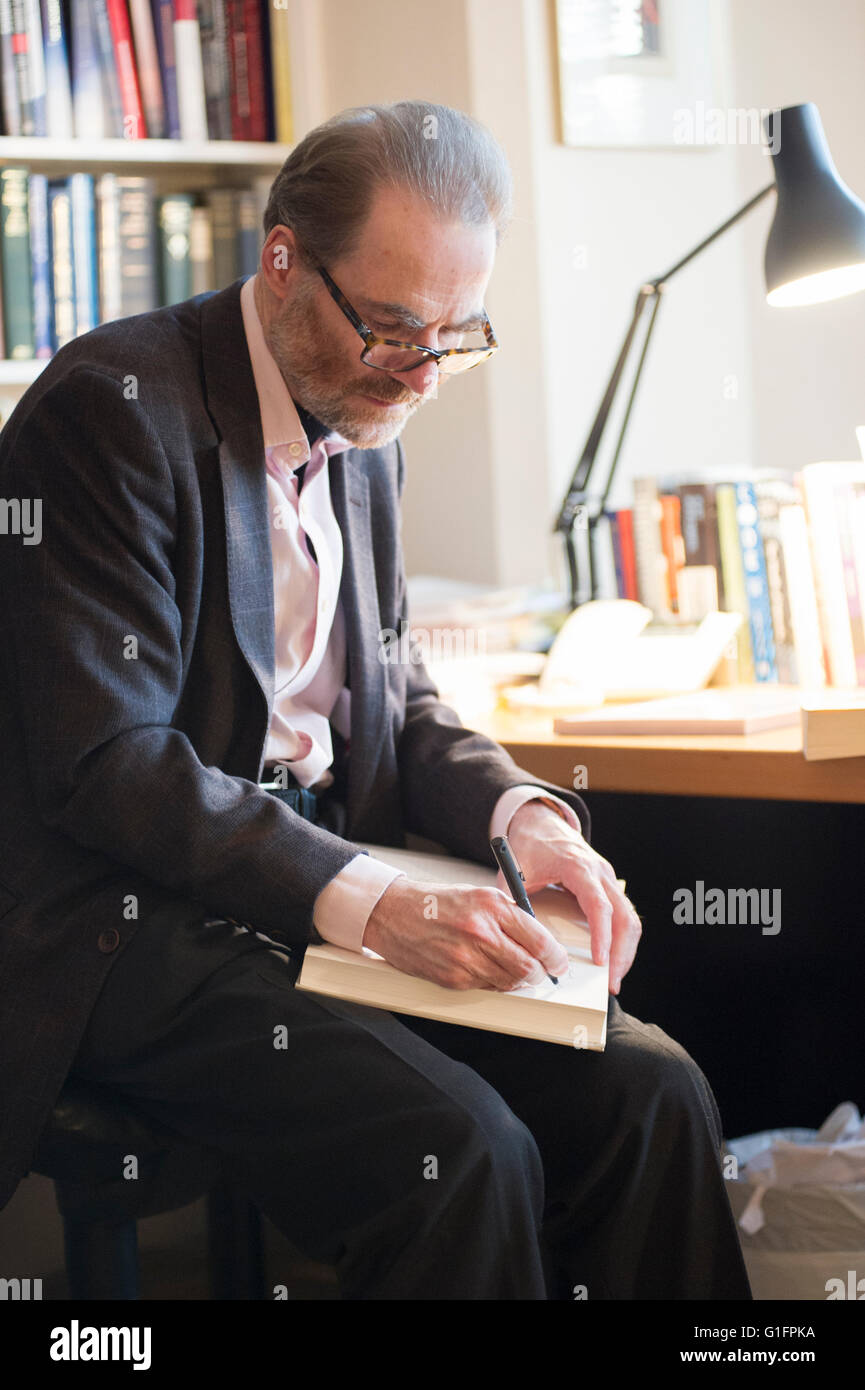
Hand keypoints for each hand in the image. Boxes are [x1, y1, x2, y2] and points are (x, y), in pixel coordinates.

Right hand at [362, 876, 569, 990]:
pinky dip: (494, 983)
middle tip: (543, 972)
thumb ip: (510, 916)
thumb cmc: (437, 903)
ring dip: (518, 980)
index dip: (556, 956)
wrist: (393, 913)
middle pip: (529, 967)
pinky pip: (487, 987)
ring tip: (514, 970)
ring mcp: (466, 958)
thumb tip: (539, 941)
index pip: (539, 939)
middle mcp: (481, 932)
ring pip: (511, 982)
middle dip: (541, 973)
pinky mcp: (453, 977)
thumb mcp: (478, 896)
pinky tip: (487, 969)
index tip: (560, 962)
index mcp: (491, 906)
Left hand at [506, 800, 641, 995]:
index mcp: (578, 867)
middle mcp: (600, 872)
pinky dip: (622, 940)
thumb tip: (514, 938)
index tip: (599, 962)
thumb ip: (514, 902)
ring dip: (626, 950)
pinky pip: (625, 916)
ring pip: (630, 918)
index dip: (601, 935)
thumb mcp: (515, 871)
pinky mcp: (609, 886)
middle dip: (621, 953)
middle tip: (610, 983)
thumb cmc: (529, 846)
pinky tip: (613, 960)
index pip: (598, 905)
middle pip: (624, 916)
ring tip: (614, 979)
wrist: (541, 823)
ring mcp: (608, 879)